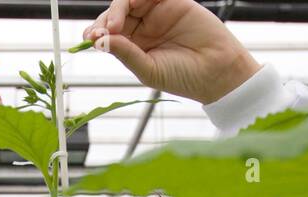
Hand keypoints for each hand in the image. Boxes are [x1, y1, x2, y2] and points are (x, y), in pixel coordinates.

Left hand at [81, 0, 261, 104]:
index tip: (90, 37)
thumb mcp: (149, 70)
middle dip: (105, 19)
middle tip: (105, 31)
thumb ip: (126, 54)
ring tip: (116, 23)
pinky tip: (134, 3)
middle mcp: (143, 28)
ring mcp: (157, 13)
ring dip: (118, 7)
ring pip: (129, 0)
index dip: (96, 32)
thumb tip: (99, 41)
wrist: (217, 71)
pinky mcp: (173, 1)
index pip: (108, 34)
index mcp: (133, 46)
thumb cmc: (183, 77)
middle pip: (115, 14)